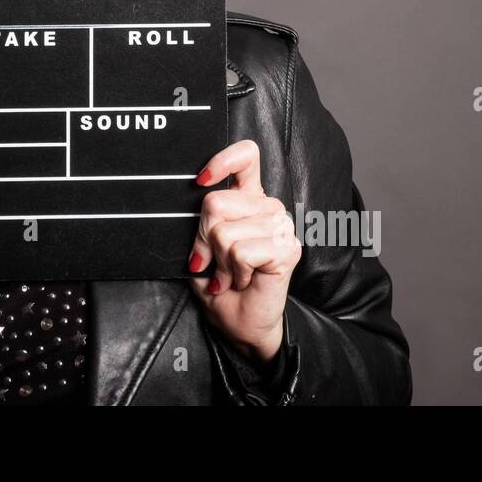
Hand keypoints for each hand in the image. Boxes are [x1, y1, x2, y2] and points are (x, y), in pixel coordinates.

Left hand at [188, 139, 300, 365]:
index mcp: (249, 199)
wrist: (243, 324)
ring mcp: (281, 226)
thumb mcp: (202, 250)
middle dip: (203, 238)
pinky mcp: (287, 249)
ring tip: (231, 274)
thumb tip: (193, 202)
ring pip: (224, 232)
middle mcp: (268, 208)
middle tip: (213, 262)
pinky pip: (241, 251)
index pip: (246, 156)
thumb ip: (201, 223)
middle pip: (216, 201)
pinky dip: (234, 272)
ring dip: (221, 262)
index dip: (222, 161)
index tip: (201, 180)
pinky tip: (244, 280)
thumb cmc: (223, 287)